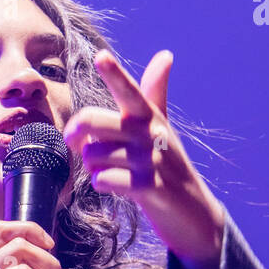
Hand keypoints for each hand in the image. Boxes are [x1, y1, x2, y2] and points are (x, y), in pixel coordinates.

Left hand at [63, 48, 224, 268]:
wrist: (193, 213)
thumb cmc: (170, 167)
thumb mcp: (163, 127)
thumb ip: (156, 93)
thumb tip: (165, 55)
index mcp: (150, 116)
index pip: (129, 91)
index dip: (114, 74)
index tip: (100, 56)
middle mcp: (150, 133)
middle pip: (92, 121)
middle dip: (75, 135)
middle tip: (76, 144)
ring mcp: (150, 160)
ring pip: (92, 155)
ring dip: (92, 167)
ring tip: (109, 172)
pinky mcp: (148, 186)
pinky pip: (104, 179)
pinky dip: (101, 184)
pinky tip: (113, 186)